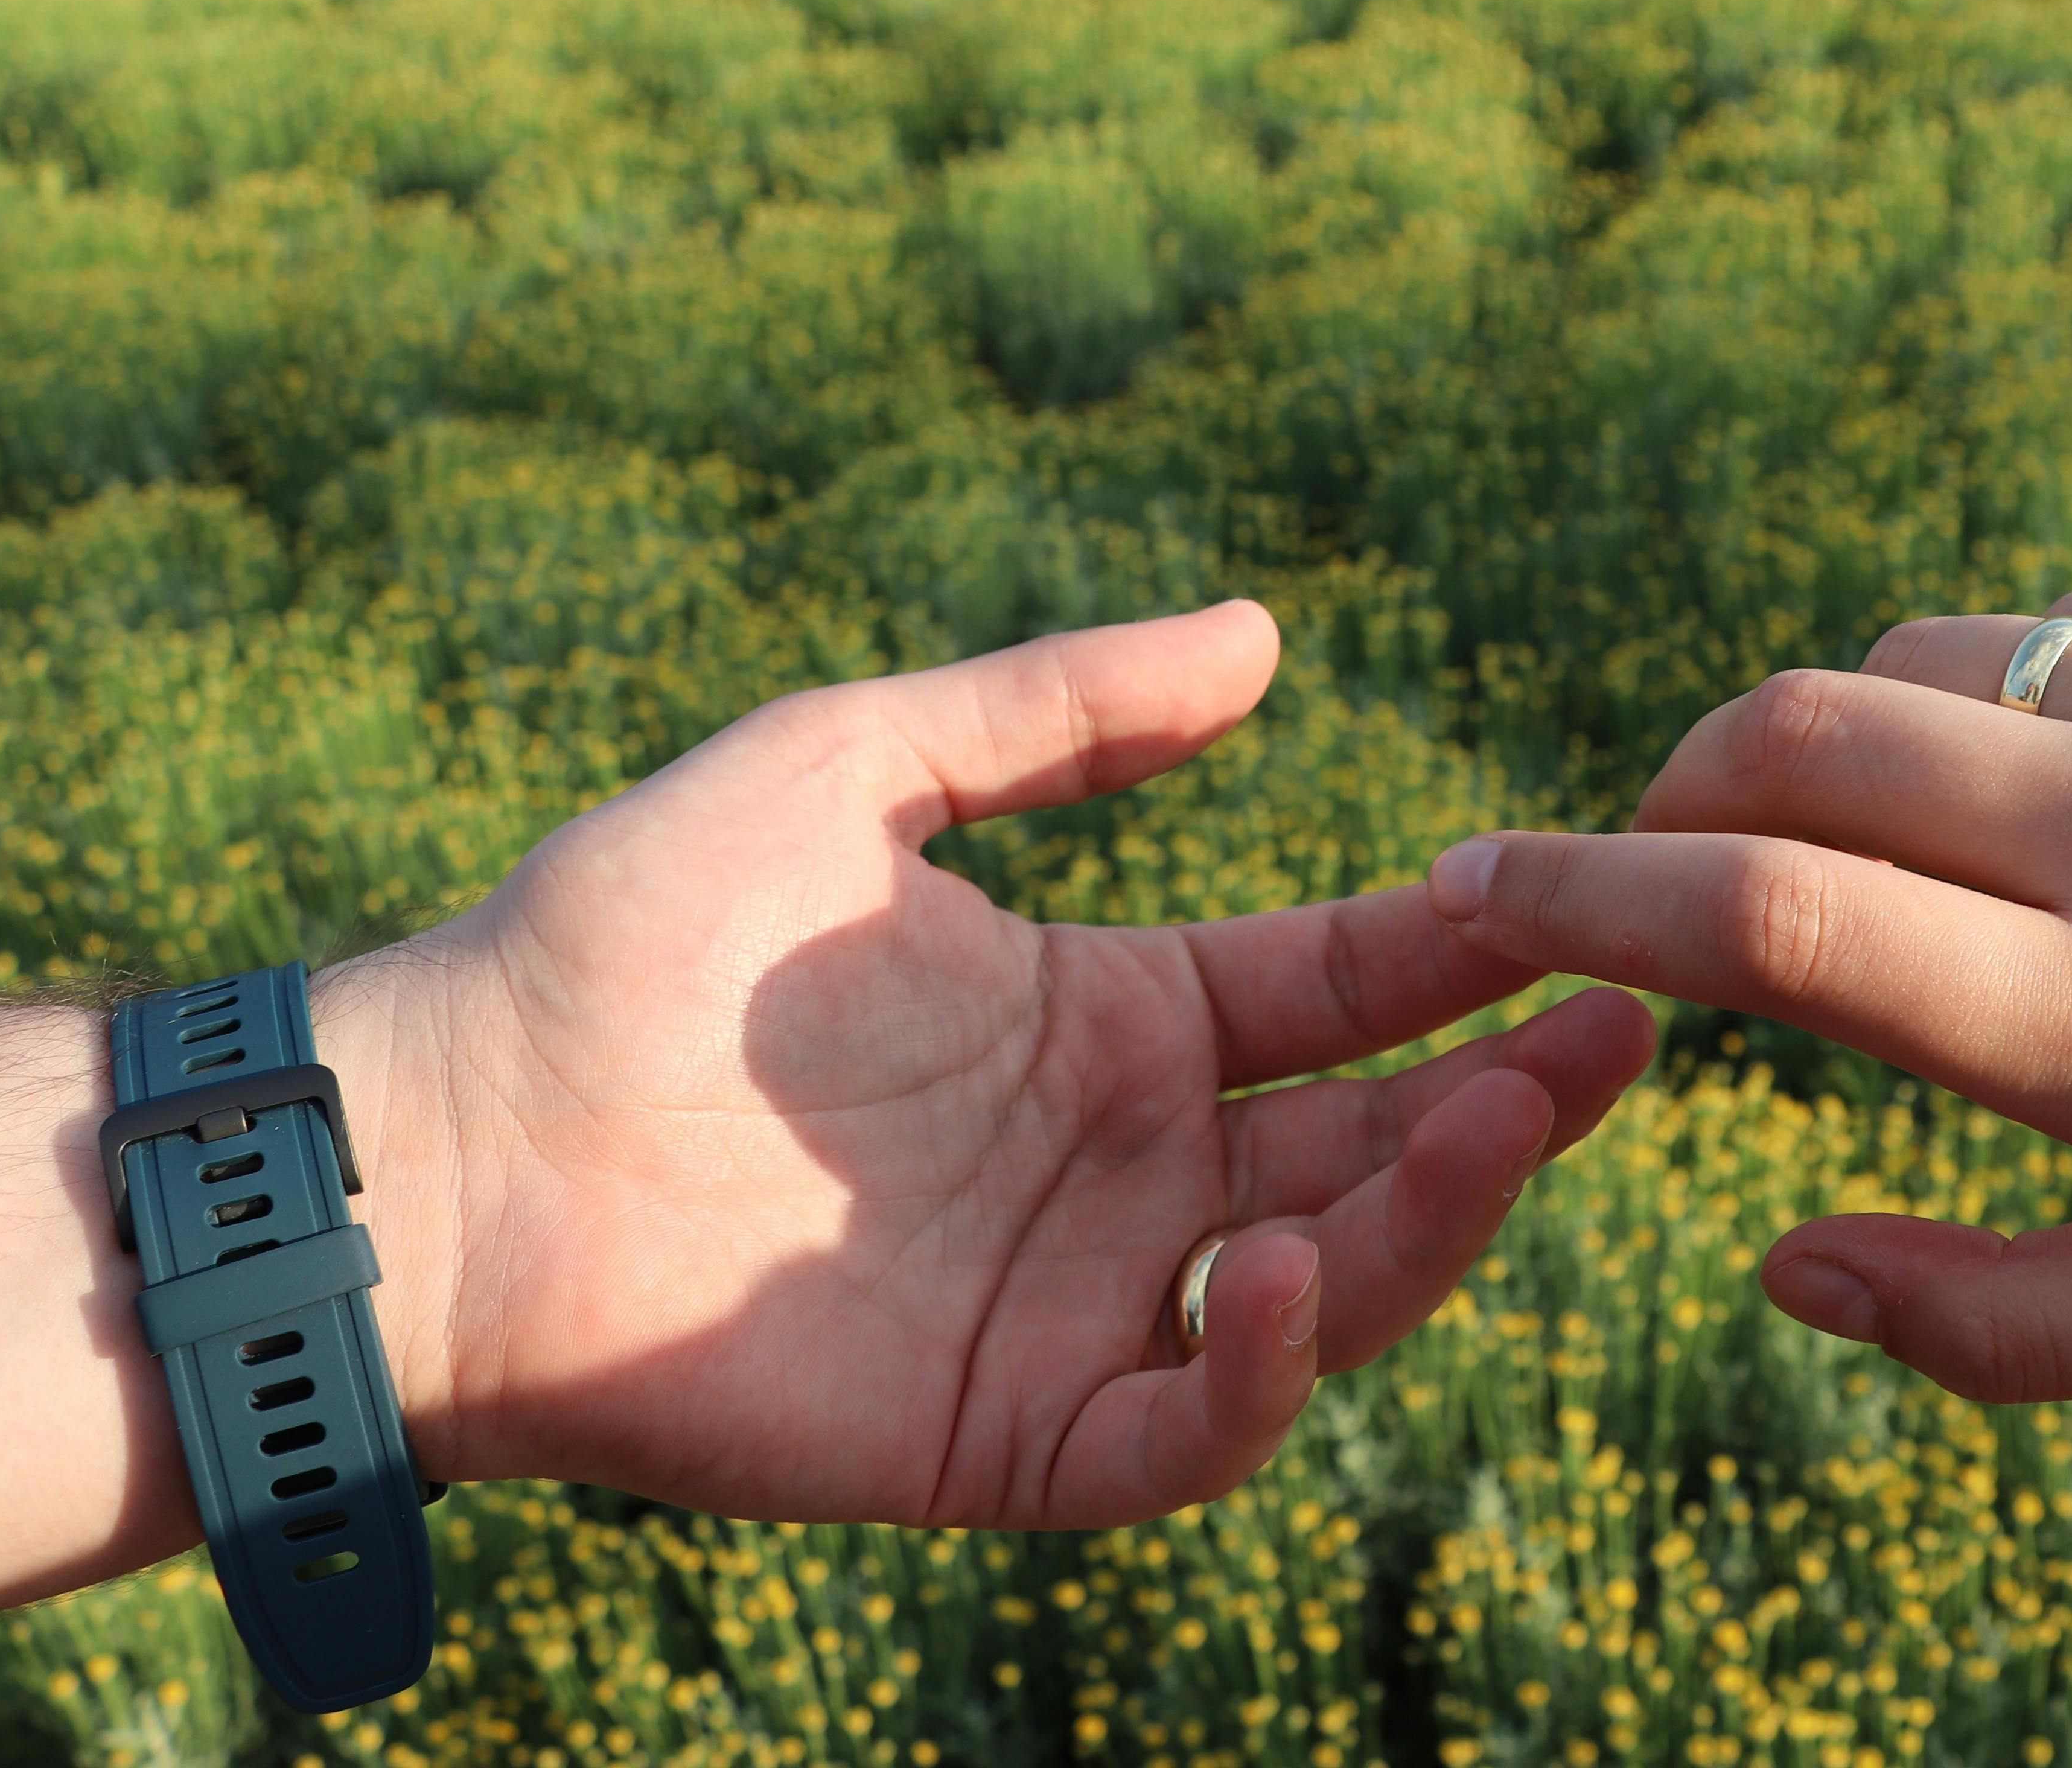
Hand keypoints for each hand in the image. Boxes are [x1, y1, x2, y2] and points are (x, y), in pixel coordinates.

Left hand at [327, 602, 1650, 1525]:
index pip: (1343, 994)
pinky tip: (1285, 1273)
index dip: (1466, 957)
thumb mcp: (858, 761)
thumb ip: (1059, 706)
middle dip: (1509, 1099)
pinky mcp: (1004, 1437)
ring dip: (1433, 1221)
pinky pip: (1181, 1431)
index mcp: (1115, 1028)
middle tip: (1619, 1030)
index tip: (1580, 902)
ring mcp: (1077, 1311)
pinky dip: (1260, 1372)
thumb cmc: (628, 934)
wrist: (452, 1130)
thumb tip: (1266, 634)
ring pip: (1323, 1295)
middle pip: (1375, 1151)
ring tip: (1505, 1123)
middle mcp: (1127, 1175)